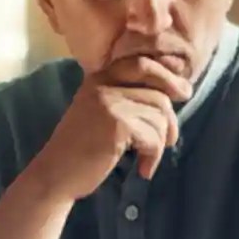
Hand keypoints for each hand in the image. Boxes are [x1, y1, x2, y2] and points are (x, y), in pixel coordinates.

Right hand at [30, 56, 191, 199]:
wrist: (56, 174)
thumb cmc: (82, 148)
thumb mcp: (101, 113)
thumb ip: (126, 97)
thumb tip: (174, 91)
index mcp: (99, 77)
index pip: (143, 64)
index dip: (167, 76)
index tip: (182, 93)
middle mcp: (103, 84)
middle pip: (158, 93)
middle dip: (171, 118)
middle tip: (172, 138)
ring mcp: (109, 102)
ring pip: (159, 118)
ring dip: (159, 144)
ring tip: (147, 160)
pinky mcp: (117, 125)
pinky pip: (153, 138)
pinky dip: (153, 157)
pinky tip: (143, 169)